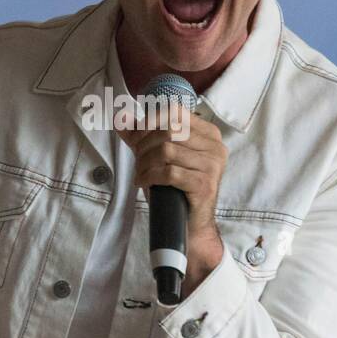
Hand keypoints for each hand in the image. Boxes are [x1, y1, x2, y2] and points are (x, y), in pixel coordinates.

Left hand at [115, 100, 226, 292]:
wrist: (190, 224)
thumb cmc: (175, 188)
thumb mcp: (158, 157)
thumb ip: (141, 136)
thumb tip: (120, 118)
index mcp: (209, 134)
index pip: (175, 112)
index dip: (150, 121)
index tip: (136, 138)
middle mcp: (215, 147)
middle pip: (168, 132)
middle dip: (144, 146)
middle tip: (137, 161)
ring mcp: (213, 166)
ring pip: (166, 151)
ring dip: (145, 163)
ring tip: (141, 174)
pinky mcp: (205, 184)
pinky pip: (169, 172)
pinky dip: (150, 176)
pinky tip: (144, 183)